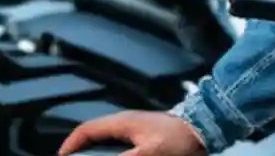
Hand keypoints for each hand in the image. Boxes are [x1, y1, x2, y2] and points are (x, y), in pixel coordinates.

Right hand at [58, 111, 204, 155]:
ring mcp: (135, 129)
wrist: (204, 128)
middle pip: (94, 135)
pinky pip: (120, 145)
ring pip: (106, 141)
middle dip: (82, 149)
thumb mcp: (149, 153)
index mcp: (122, 122)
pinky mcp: (145, 137)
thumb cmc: (178, 138)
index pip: (86, 130)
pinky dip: (111, 152)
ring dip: (97, 151)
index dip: (71, 144)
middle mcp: (125, 123)